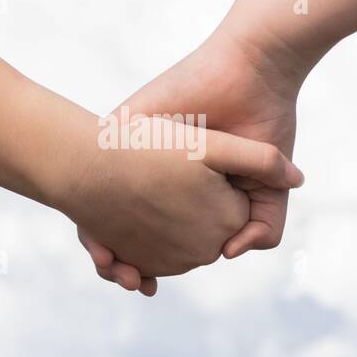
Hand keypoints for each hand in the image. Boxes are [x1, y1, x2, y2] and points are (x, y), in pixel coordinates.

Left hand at [60, 116, 303, 283]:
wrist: (255, 70)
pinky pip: (90, 160)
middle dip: (115, 257)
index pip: (153, 233)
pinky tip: (93, 225)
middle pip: (118, 223)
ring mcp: (136, 147)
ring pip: (96, 198)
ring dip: (95, 236)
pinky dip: (87, 194)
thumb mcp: (269, 188)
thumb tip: (229, 254)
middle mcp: (154, 169)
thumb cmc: (266, 123)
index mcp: (184, 186)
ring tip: (107, 261)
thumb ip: (262, 226)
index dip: (146, 264)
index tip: (144, 286)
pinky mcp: (125, 123)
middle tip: (125, 280)